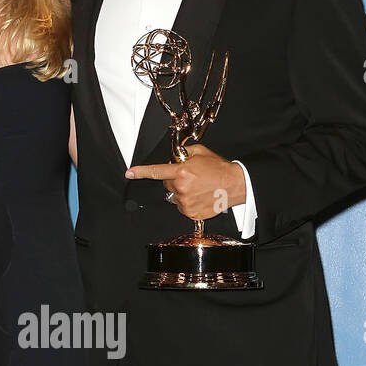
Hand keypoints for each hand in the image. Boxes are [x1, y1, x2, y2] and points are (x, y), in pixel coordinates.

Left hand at [124, 144, 245, 219]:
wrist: (236, 185)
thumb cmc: (219, 168)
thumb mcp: (200, 152)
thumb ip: (183, 152)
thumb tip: (174, 156)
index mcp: (182, 172)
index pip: (156, 172)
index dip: (141, 172)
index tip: (129, 173)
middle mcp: (181, 188)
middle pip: (167, 184)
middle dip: (175, 179)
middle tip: (191, 176)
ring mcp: (185, 203)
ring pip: (174, 196)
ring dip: (182, 192)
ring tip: (198, 187)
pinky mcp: (191, 213)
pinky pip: (182, 207)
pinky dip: (188, 202)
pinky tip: (200, 196)